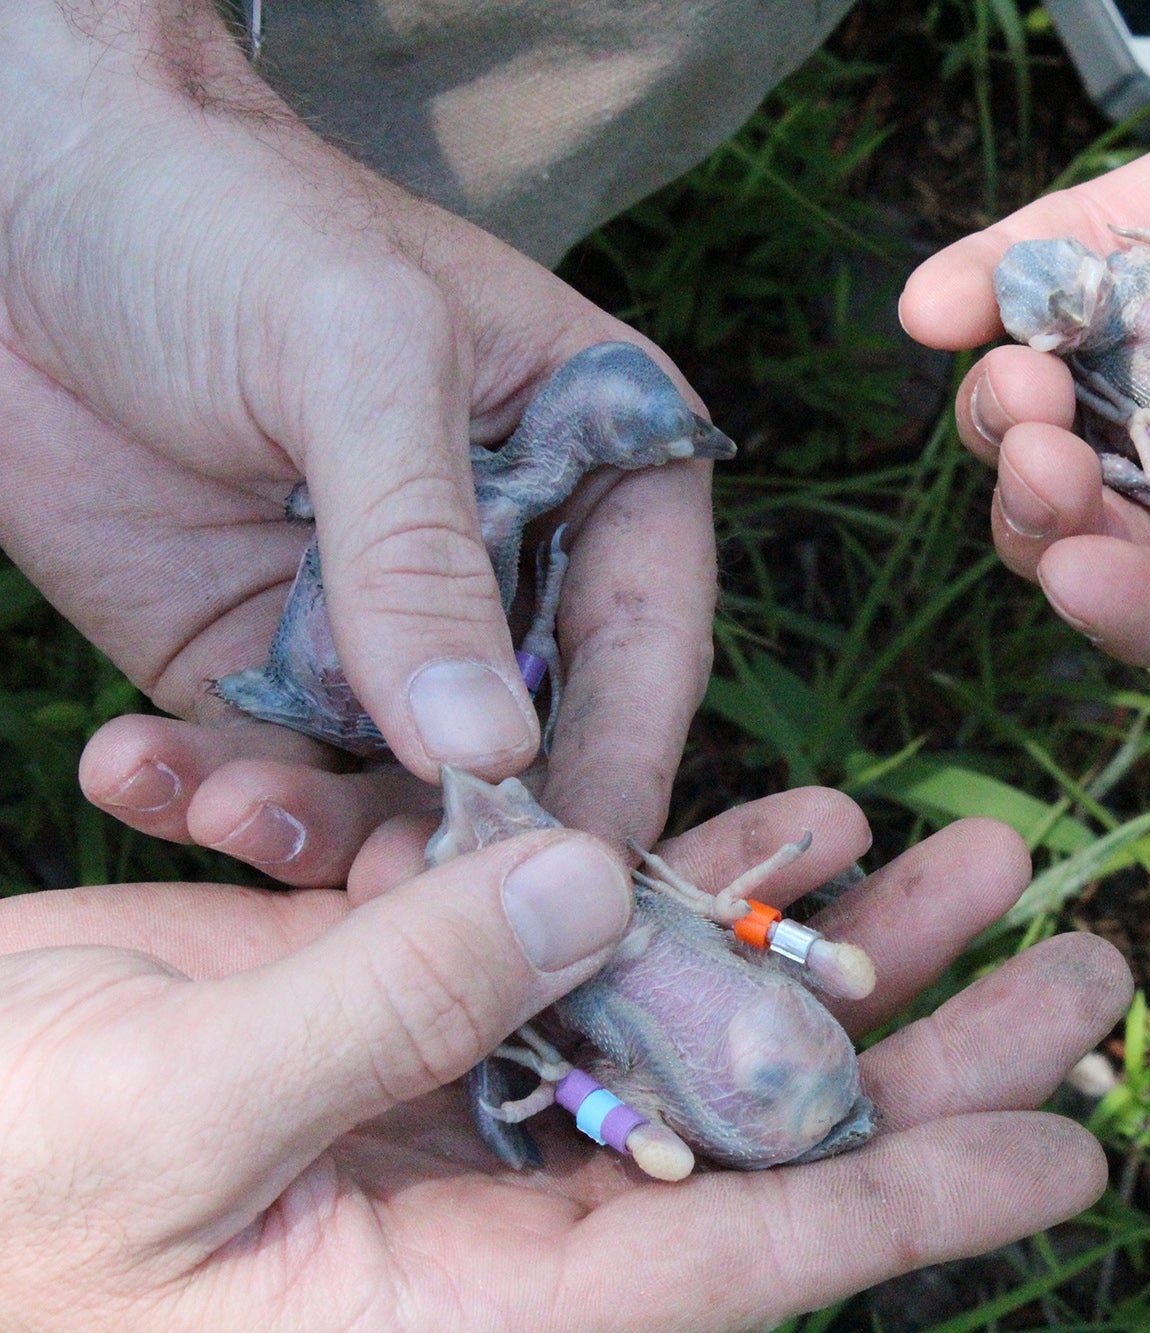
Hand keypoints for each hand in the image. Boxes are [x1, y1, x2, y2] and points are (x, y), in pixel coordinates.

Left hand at [0, 0, 715, 880]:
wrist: (14, 201)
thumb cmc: (230, 222)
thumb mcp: (355, 358)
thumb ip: (422, 553)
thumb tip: (487, 746)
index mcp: (596, 469)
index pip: (645, 647)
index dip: (621, 762)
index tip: (581, 876)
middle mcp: (509, 568)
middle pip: (537, 745)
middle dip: (473, 830)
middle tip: (402, 900)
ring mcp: (383, 631)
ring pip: (403, 788)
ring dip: (331, 833)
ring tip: (243, 819)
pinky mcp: (260, 671)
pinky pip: (270, 775)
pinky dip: (217, 800)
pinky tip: (144, 772)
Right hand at [0, 788, 1128, 1328]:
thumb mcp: (163, 1125)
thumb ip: (383, 1007)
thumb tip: (586, 891)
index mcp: (472, 1296)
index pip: (750, 1254)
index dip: (922, 1197)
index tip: (1078, 1149)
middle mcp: (503, 1204)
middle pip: (770, 1128)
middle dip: (934, 1048)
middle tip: (1089, 967)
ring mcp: (466, 1096)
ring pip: (701, 1017)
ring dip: (836, 937)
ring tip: (978, 856)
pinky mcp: (411, 1003)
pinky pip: (586, 945)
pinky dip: (683, 875)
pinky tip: (800, 819)